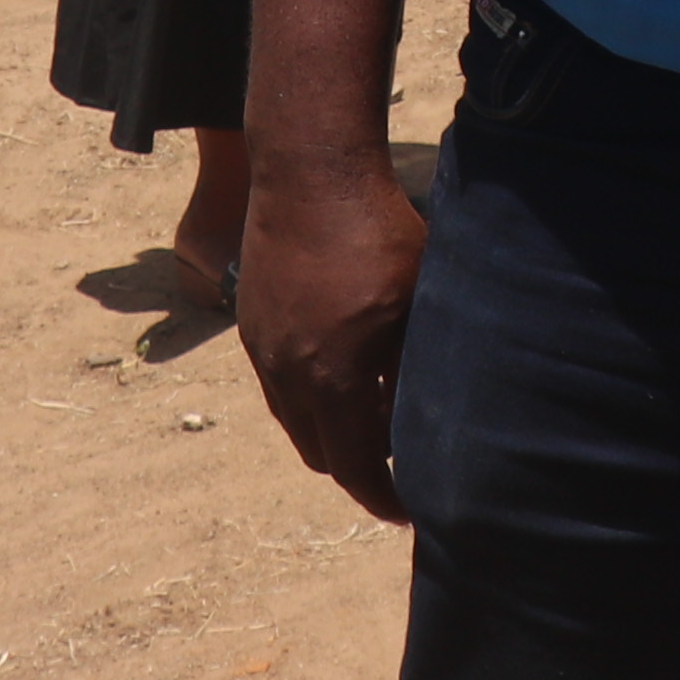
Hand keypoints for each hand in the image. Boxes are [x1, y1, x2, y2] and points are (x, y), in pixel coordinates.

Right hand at [237, 145, 428, 522]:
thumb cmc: (379, 232)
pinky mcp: (249, 322)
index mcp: (332, 377)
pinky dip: (308, 395)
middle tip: (398, 462)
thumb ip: (416, 372)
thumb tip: (429, 424)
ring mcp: (261, 348)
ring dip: (330, 431)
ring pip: (295, 421)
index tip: (411, 508)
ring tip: (372, 415)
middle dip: (358, 469)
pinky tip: (341, 367)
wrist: (309, 171)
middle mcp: (287, 373)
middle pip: (320, 455)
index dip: (385, 498)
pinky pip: (278, 384)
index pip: (355, 469)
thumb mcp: (416, 306)